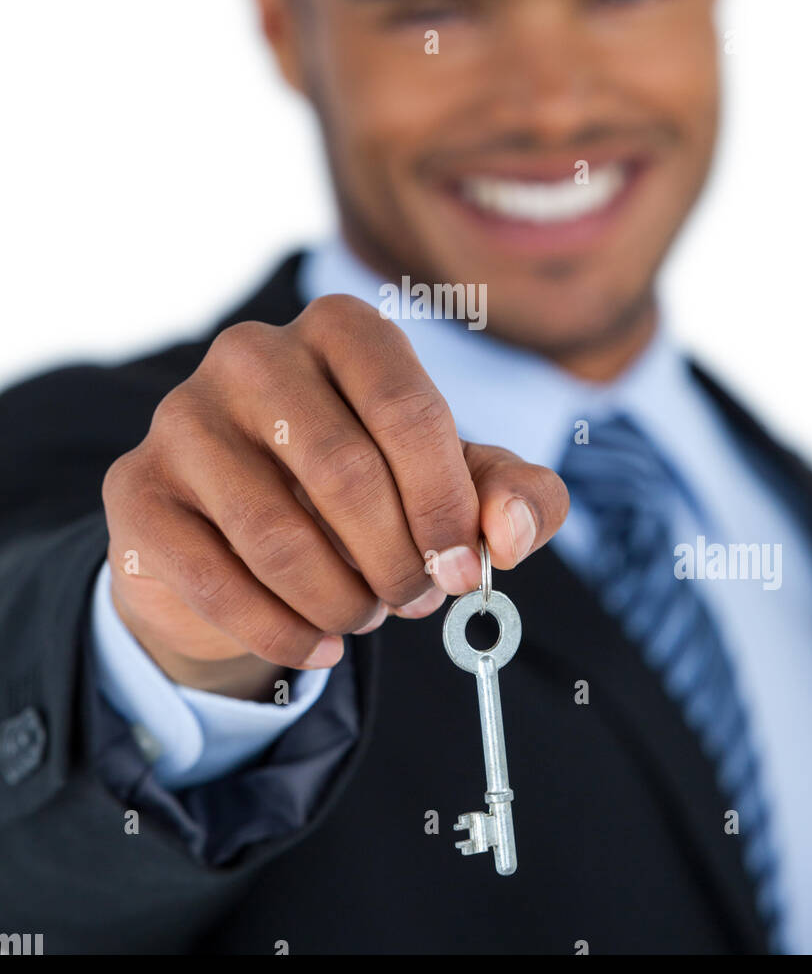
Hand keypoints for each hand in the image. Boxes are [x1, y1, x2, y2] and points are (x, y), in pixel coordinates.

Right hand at [102, 296, 568, 696]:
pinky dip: (281, 633)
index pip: (407, 409)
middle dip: (397, 561)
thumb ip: (511, 497)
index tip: (462, 570)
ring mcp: (182, 416)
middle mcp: (252, 353)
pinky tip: (313, 644)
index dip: (446, 504)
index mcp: (341, 328)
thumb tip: (513, 537)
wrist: (237, 535)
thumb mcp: (450, 487)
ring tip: (362, 615)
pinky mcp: (135, 488)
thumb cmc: (360, 493)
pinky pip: (215, 581)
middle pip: (345, 472)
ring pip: (278, 536)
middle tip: (415, 601)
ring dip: (341, 602)